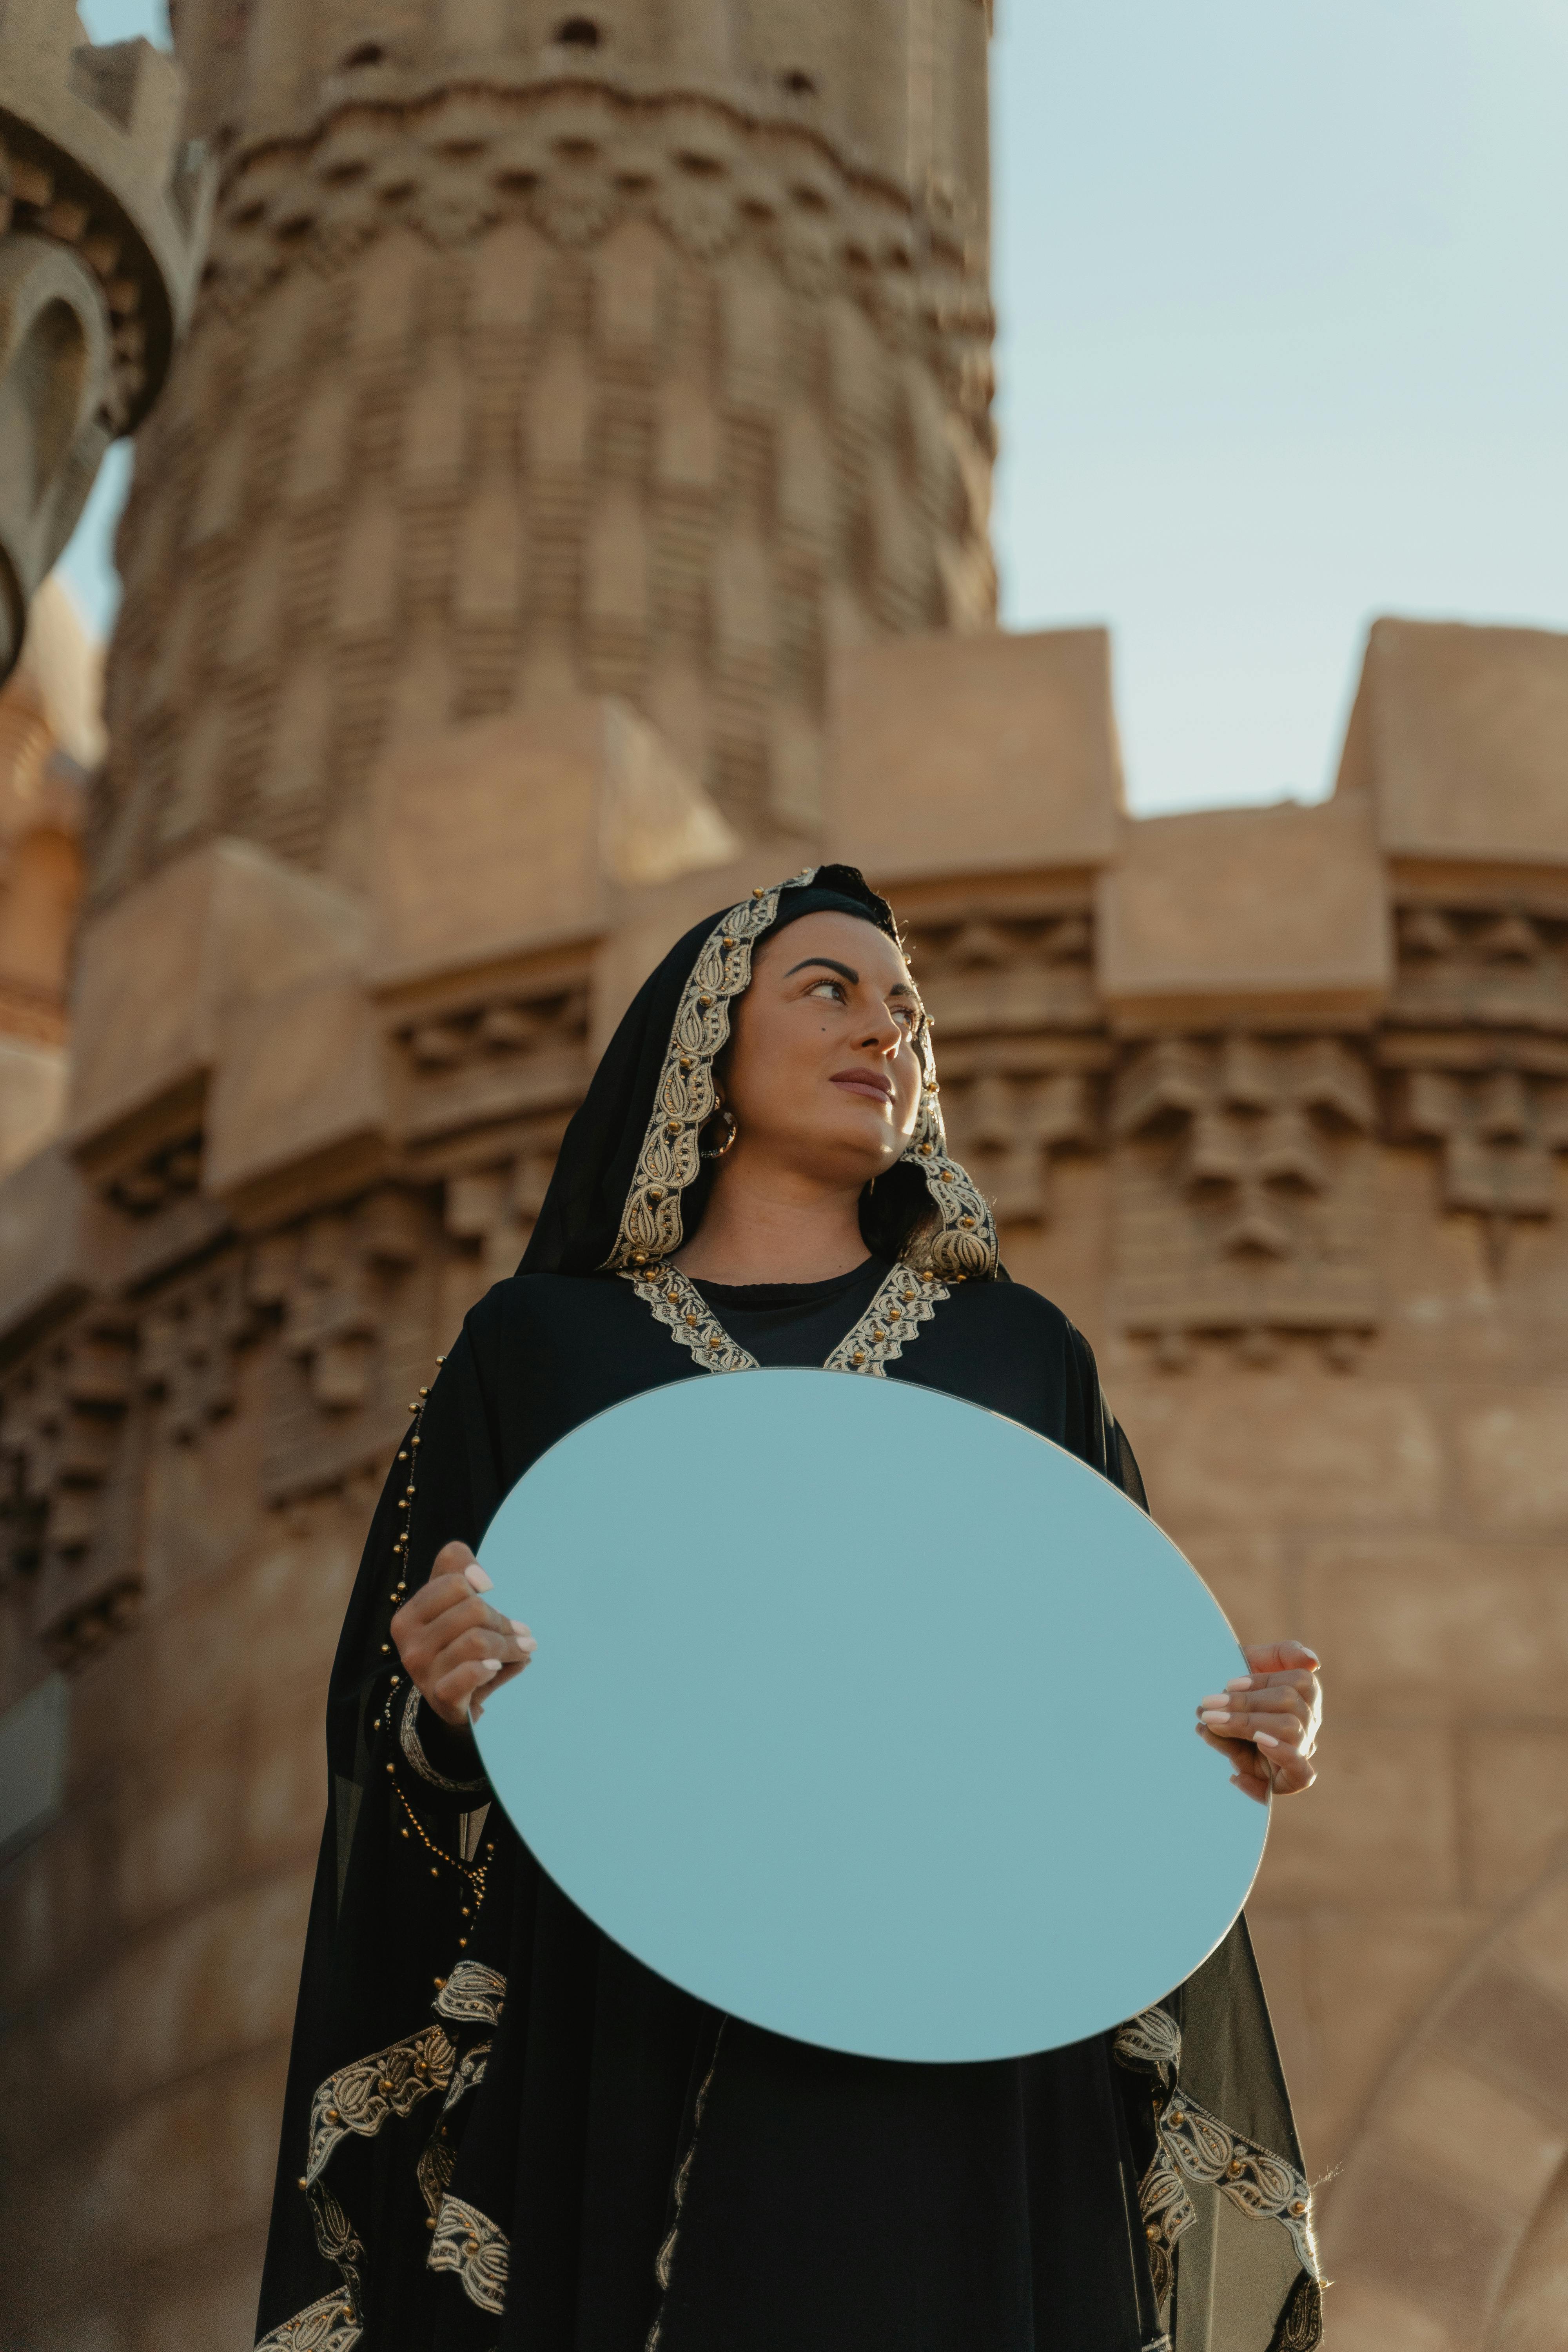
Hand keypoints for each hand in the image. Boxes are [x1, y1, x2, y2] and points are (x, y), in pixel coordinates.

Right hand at [391, 1540, 536, 1728]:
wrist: (451, 1701)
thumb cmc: (455, 1645)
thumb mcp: (450, 1603)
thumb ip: (456, 1568)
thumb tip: (482, 1579)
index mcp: (407, 1618)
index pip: (455, 1582)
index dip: (480, 1587)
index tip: (491, 1595)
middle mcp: (410, 1645)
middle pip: (473, 1609)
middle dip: (501, 1620)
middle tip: (515, 1633)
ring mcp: (424, 1673)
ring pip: (479, 1640)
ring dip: (510, 1645)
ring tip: (522, 1649)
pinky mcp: (442, 1697)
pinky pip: (471, 1673)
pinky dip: (490, 1668)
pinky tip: (496, 1667)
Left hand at [1195, 1641, 1320, 1805]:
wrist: (1211, 1717)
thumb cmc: (1233, 1688)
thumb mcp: (1251, 1662)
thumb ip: (1283, 1653)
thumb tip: (1313, 1660)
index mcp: (1305, 1694)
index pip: (1299, 1681)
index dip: (1262, 1682)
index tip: (1227, 1684)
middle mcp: (1309, 1722)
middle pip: (1291, 1707)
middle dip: (1245, 1704)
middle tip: (1207, 1707)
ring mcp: (1302, 1750)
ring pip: (1290, 1731)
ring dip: (1246, 1726)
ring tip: (1212, 1724)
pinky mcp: (1292, 1779)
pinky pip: (1303, 1774)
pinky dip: (1278, 1761)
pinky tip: (1242, 1763)